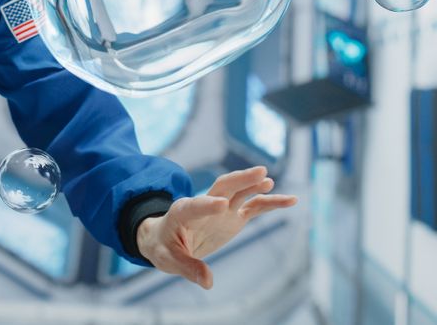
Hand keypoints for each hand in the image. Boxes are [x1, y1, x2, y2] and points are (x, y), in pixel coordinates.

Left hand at [135, 166, 297, 288]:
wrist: (167, 238)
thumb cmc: (164, 247)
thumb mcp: (168, 259)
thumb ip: (188, 267)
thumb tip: (208, 281)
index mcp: (182, 212)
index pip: (194, 206)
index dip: (206, 205)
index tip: (222, 204)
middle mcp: (204, 205)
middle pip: (222, 187)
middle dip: (239, 180)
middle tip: (259, 173)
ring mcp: (221, 209)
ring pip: (240, 192)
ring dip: (254, 185)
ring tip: (269, 182)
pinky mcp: (233, 216)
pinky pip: (254, 207)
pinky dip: (270, 203)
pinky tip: (290, 200)